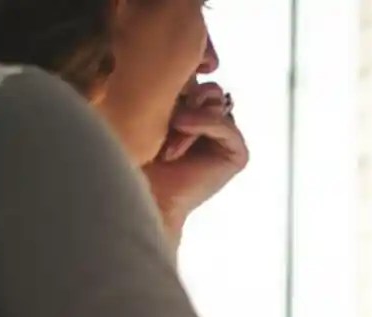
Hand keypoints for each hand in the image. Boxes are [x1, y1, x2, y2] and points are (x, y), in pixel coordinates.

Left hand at [142, 82, 248, 245]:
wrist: (142, 194)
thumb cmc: (134, 155)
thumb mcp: (147, 112)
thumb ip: (169, 90)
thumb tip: (188, 67)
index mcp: (191, 111)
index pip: (193, 76)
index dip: (177, 78)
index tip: (152, 92)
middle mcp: (211, 124)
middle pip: (207, 86)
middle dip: (186, 92)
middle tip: (164, 109)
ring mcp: (225, 139)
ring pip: (216, 101)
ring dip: (191, 111)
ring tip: (170, 129)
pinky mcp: (237, 155)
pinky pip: (227, 125)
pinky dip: (204, 123)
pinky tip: (180, 128)